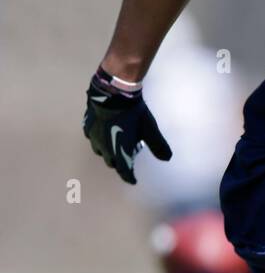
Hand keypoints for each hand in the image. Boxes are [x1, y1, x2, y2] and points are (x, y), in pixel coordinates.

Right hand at [83, 67, 171, 184]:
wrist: (113, 93)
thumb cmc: (133, 113)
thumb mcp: (149, 129)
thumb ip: (158, 145)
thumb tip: (168, 158)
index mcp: (119, 152)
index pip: (124, 171)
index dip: (129, 177)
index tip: (133, 180)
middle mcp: (104, 148)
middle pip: (112, 162)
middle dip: (120, 163)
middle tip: (128, 158)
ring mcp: (94, 137)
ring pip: (100, 151)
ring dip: (108, 152)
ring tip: (116, 145)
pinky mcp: (88, 126)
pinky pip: (93, 138)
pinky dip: (100, 139)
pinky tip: (104, 132)